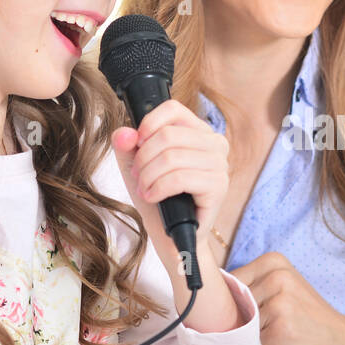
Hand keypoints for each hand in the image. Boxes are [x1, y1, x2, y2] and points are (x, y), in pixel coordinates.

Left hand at [111, 99, 228, 263]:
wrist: (171, 235)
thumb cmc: (159, 197)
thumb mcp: (136, 166)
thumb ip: (126, 145)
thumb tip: (124, 134)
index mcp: (199, 131)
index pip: (172, 109)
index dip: (147, 125)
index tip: (137, 145)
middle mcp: (215, 143)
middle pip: (167, 135)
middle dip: (143, 158)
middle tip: (138, 175)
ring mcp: (220, 164)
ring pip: (171, 157)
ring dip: (148, 176)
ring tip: (145, 188)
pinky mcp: (218, 186)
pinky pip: (180, 178)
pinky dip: (158, 188)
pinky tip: (153, 196)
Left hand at [231, 252, 344, 344]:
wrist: (343, 342)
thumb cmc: (307, 319)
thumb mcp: (283, 289)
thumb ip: (251, 287)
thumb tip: (204, 299)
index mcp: (274, 261)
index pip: (228, 282)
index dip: (227, 305)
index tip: (240, 316)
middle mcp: (276, 277)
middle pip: (231, 306)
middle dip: (239, 324)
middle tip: (263, 333)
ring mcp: (279, 302)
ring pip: (239, 327)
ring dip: (249, 341)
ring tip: (275, 342)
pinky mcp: (280, 330)